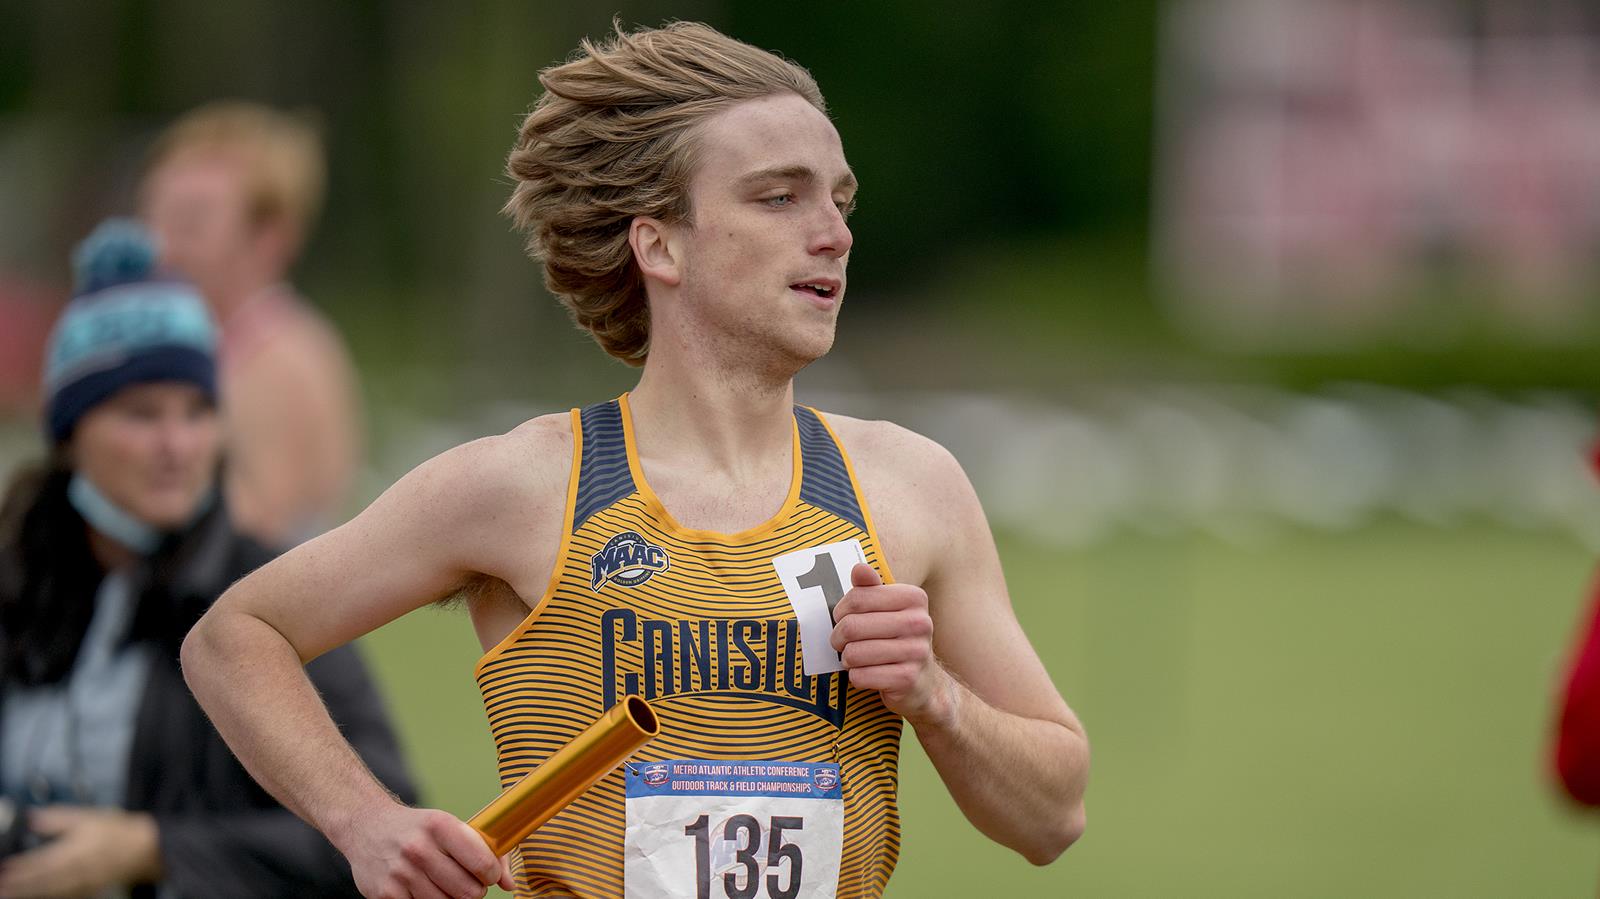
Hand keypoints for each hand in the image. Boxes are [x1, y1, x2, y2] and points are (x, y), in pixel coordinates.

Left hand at [0, 806, 159, 898]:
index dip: (19, 866)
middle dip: (18, 885)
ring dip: (29, 893)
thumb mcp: (87, 816)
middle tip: (0, 888)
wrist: (145, 847)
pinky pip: (66, 895)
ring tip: (11, 894)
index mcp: (72, 850)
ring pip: (50, 891)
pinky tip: (40, 896)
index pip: (39, 860)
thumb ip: (58, 818)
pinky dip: (51, 896)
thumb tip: (33, 816)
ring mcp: (81, 882)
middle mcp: (74, 869)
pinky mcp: (89, 889)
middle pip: (40, 880)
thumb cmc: (118, 831)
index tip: (3, 869)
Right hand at [334, 802, 512, 898]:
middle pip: (467, 892)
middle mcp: (419, 848)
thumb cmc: (417, 829)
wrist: (366, 826)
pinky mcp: (385, 894)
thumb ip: (484, 851)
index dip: (491, 874)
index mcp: (440, 826)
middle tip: (465, 882)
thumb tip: (509, 883)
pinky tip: (420, 888)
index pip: (481, 862)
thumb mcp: (449, 827)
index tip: (487, 874)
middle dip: (473, 891)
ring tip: (442, 884)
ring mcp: (400, 873)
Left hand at [829, 563, 952, 724]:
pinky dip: (856, 677)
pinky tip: (867, 674)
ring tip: (855, 659)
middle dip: (838, 638)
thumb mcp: (886, 609)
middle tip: (842, 643)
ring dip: (847, 659)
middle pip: (851, 626)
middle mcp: (920, 623)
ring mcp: (916, 652)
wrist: (924, 681)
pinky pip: (861, 676)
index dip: (841, 611)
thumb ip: (870, 588)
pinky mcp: (908, 679)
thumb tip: (859, 568)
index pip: (857, 597)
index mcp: (914, 598)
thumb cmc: (896, 638)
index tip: (843, 618)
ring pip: (853, 653)